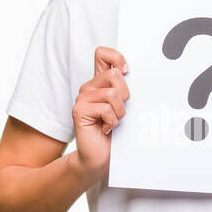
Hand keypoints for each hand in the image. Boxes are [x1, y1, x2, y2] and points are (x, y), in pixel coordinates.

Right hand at [73, 46, 129, 177]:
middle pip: (115, 74)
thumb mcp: (123, 107)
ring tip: (112, 122)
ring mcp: (82, 98)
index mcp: (99, 83)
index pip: (103, 54)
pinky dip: (112, 122)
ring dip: (119, 113)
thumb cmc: (114, 134)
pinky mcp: (79, 110)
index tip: (126, 72)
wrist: (100, 157)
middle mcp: (89, 88)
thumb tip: (133, 73)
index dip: (117, 58)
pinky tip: (105, 128)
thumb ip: (124, 89)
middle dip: (125, 96)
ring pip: (113, 94)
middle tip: (118, 111)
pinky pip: (106, 109)